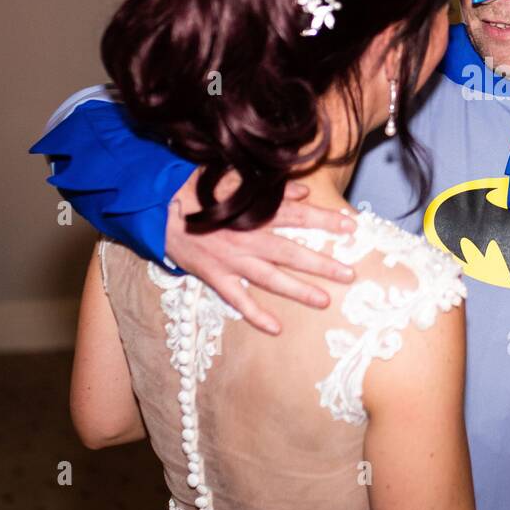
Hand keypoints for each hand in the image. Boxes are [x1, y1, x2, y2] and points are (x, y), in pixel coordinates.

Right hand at [165, 171, 357, 334]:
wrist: (159, 209)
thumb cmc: (200, 191)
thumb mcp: (234, 181)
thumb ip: (270, 188)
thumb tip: (302, 191)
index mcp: (254, 212)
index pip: (297, 215)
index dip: (324, 221)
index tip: (350, 227)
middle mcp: (247, 238)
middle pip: (291, 252)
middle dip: (321, 264)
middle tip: (349, 275)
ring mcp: (231, 260)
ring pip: (270, 278)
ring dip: (298, 290)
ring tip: (324, 301)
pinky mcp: (215, 276)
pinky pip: (237, 299)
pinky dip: (255, 315)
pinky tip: (276, 328)